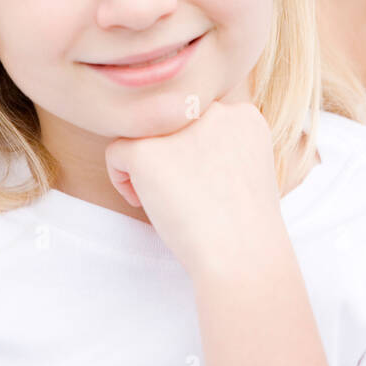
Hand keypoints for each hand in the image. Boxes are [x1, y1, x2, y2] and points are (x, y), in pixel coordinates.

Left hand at [104, 99, 286, 278]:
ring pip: (144, 134)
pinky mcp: (146, 150)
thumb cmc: (246, 228)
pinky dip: (120, 178)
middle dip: (171, 154)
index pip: (201, 120)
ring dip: (147, 163)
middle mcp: (211, 111)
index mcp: (243, 116)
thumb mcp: (249, 172)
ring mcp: (177, 128)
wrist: (241, 254)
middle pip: (173, 123)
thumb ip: (223, 149)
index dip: (195, 153)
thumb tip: (182, 149)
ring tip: (162, 198)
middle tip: (182, 194)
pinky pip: (116, 152)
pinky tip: (141, 202)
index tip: (200, 186)